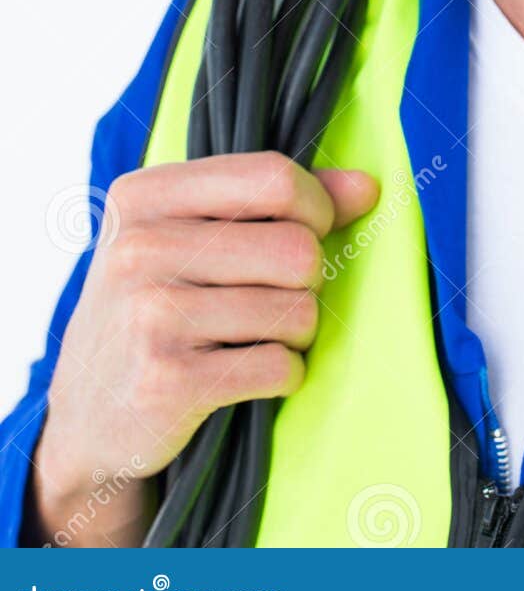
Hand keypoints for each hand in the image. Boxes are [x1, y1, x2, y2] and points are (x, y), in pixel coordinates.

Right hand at [31, 152, 377, 545]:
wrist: (90, 414)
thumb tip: (366, 187)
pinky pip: (278, 367)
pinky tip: (250, 373)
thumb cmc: (157, 304)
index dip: (316, 206)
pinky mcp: (166, 381)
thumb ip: (278, 201)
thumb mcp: (193, 236)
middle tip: (278, 296)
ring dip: (297, 331)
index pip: (272, 176)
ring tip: (260, 336)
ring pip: (296, 310)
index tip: (311, 229)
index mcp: (145, 194)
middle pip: (296, 247)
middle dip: (308, 279)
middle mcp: (139, 248)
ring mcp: (149, 314)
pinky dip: (284, 374)